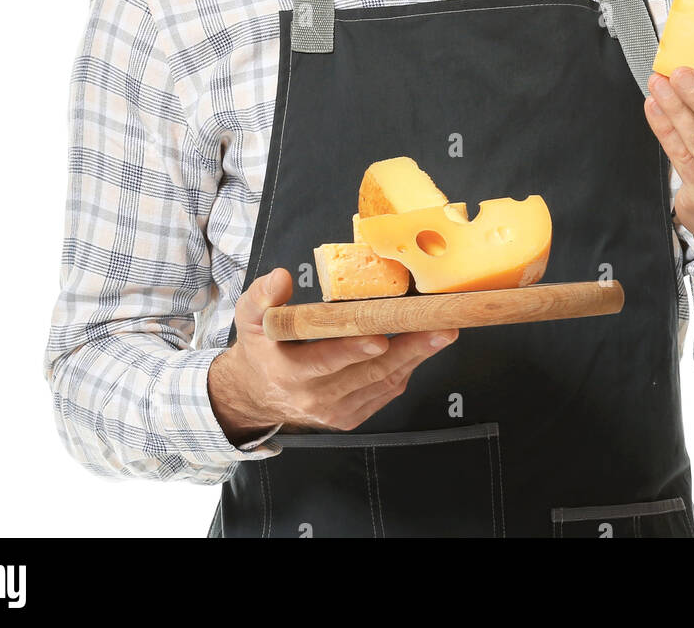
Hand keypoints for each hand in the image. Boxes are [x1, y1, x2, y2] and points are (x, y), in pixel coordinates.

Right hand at [207, 267, 457, 440]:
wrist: (258, 394)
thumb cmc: (261, 347)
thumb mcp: (249, 317)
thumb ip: (262, 296)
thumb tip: (282, 277)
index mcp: (289, 372)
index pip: (325, 361)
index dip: (353, 350)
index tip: (381, 337)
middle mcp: (316, 397)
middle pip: (368, 372)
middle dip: (408, 349)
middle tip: (439, 327)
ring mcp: (337, 411)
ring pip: (384, 382)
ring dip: (417, 356)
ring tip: (443, 331)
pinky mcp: (353, 416)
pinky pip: (386, 391)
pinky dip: (408, 368)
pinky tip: (424, 346)